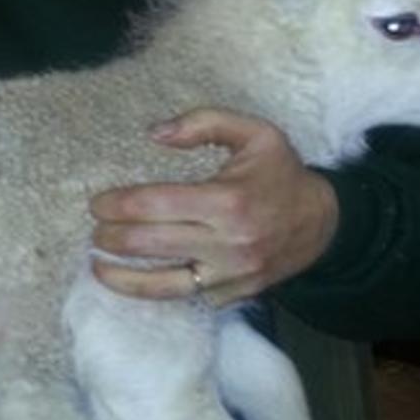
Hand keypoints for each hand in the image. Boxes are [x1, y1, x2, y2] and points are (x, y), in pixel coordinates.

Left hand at [90, 108, 337, 305]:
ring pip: (162, 285)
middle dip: (111, 239)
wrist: (323, 224)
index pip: (155, 204)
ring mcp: (229, 275)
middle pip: (150, 245)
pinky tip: (136, 280)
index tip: (98, 204)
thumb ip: (204, 123)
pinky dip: (157, 290)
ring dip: (122, 278)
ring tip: (99, 267)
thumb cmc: (281, 175)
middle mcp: (227, 242)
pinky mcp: (232, 296)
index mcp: (228, 199)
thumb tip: (154, 132)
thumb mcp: (255, 133)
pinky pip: (185, 296)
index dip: (118, 205)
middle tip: (96, 232)